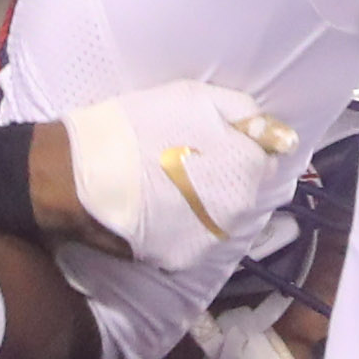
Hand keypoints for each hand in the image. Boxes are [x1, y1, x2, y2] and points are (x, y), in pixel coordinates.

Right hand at [51, 79, 296, 260]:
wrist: (77, 174)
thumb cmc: (136, 126)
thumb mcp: (195, 98)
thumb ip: (245, 116)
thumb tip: (281, 135)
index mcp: (246, 169)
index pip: (264, 160)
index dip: (238, 149)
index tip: (211, 142)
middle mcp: (238, 211)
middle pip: (245, 192)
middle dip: (224, 178)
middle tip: (184, 160)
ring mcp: (210, 240)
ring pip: (221, 218)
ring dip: (205, 204)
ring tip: (168, 185)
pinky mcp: (181, 260)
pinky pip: (193, 239)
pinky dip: (181, 226)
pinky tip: (156, 208)